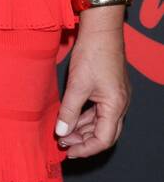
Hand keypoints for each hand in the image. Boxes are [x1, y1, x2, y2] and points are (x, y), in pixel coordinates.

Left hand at [55, 29, 129, 158]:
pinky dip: (86, 117)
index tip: (68, 151)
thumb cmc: (92, 54)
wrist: (101, 30)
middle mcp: (120, 105)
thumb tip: (61, 132)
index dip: (86, 149)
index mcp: (116, 106)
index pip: (104, 139)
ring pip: (101, 122)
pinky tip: (71, 119)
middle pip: (105, 134)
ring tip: (63, 132)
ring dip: (83, 130)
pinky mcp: (110, 90)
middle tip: (63, 143)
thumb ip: (69, 111)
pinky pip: (99, 111)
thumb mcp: (77, 85)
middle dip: (84, 141)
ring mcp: (117, 97)